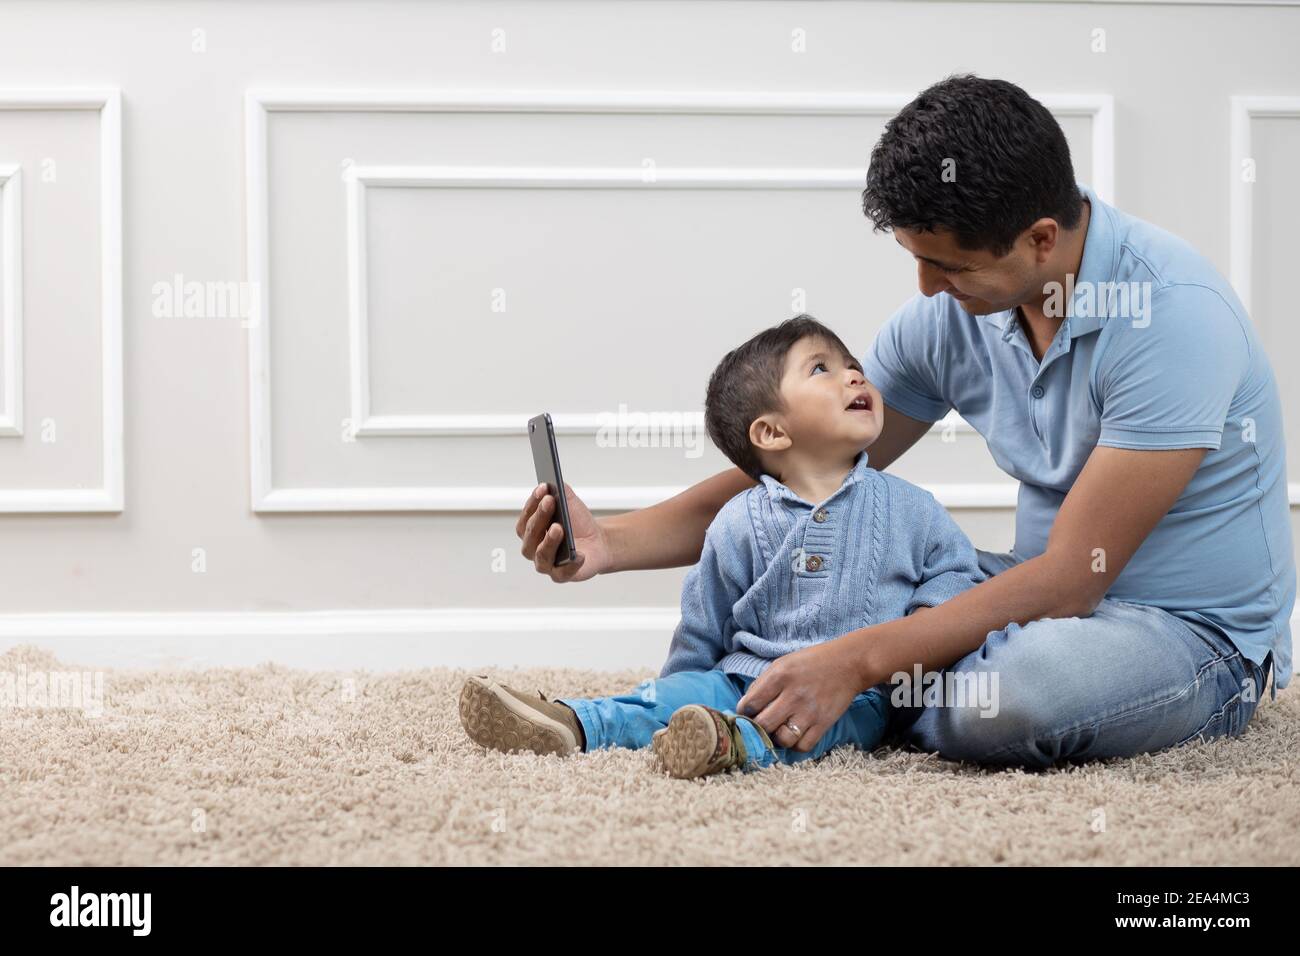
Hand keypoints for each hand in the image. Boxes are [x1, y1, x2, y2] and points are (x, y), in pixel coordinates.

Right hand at [516, 481, 612, 582]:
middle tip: (549, 502)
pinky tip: (579, 555)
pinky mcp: (562, 575)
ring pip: (541, 556)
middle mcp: (533, 549)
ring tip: (559, 528)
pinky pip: (562, 573)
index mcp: (530, 531)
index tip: (542, 488)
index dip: (532, 504)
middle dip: (539, 517)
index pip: (525, 518)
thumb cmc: (578, 523)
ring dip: (549, 541)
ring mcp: (547, 564)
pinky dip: (571, 564)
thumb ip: (561, 491)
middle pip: (530, 536)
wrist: (598, 541)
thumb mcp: (570, 503)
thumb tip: (553, 482)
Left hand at [734, 640, 865, 751]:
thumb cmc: (811, 663)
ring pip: (782, 740)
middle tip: (760, 724)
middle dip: (757, 727)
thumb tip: (746, 706)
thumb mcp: (782, 664)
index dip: (743, 712)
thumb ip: (762, 684)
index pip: (750, 704)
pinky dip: (795, 745)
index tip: (747, 713)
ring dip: (776, 738)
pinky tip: (794, 734)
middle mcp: (793, 696)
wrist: (848, 664)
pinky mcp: (824, 724)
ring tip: (778, 730)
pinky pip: (803, 746)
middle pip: (763, 724)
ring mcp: (809, 712)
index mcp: (780, 677)